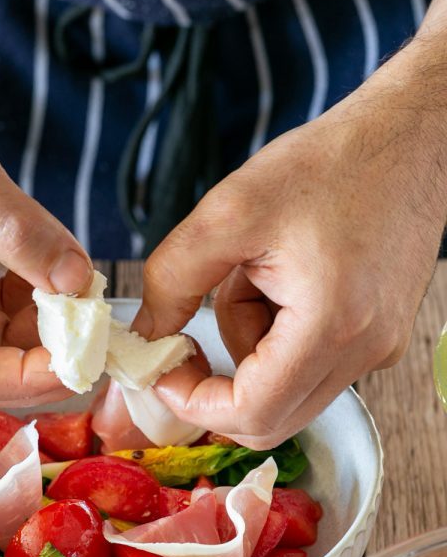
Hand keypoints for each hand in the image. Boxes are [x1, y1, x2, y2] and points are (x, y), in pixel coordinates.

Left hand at [134, 36, 446, 448]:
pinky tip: (283, 278)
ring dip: (248, 345)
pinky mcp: (377, 338)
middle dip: (217, 384)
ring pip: (285, 389)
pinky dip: (278, 334)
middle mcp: (363, 352)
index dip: (195, 405)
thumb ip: (174, 279)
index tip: (164, 372)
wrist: (410, 137)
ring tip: (255, 273)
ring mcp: (376, 350)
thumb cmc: (330, 163)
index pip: (253, 413)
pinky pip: (310, 364)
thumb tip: (146, 334)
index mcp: (331, 326)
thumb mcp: (230, 212)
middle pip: (270, 418)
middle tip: (188, 336)